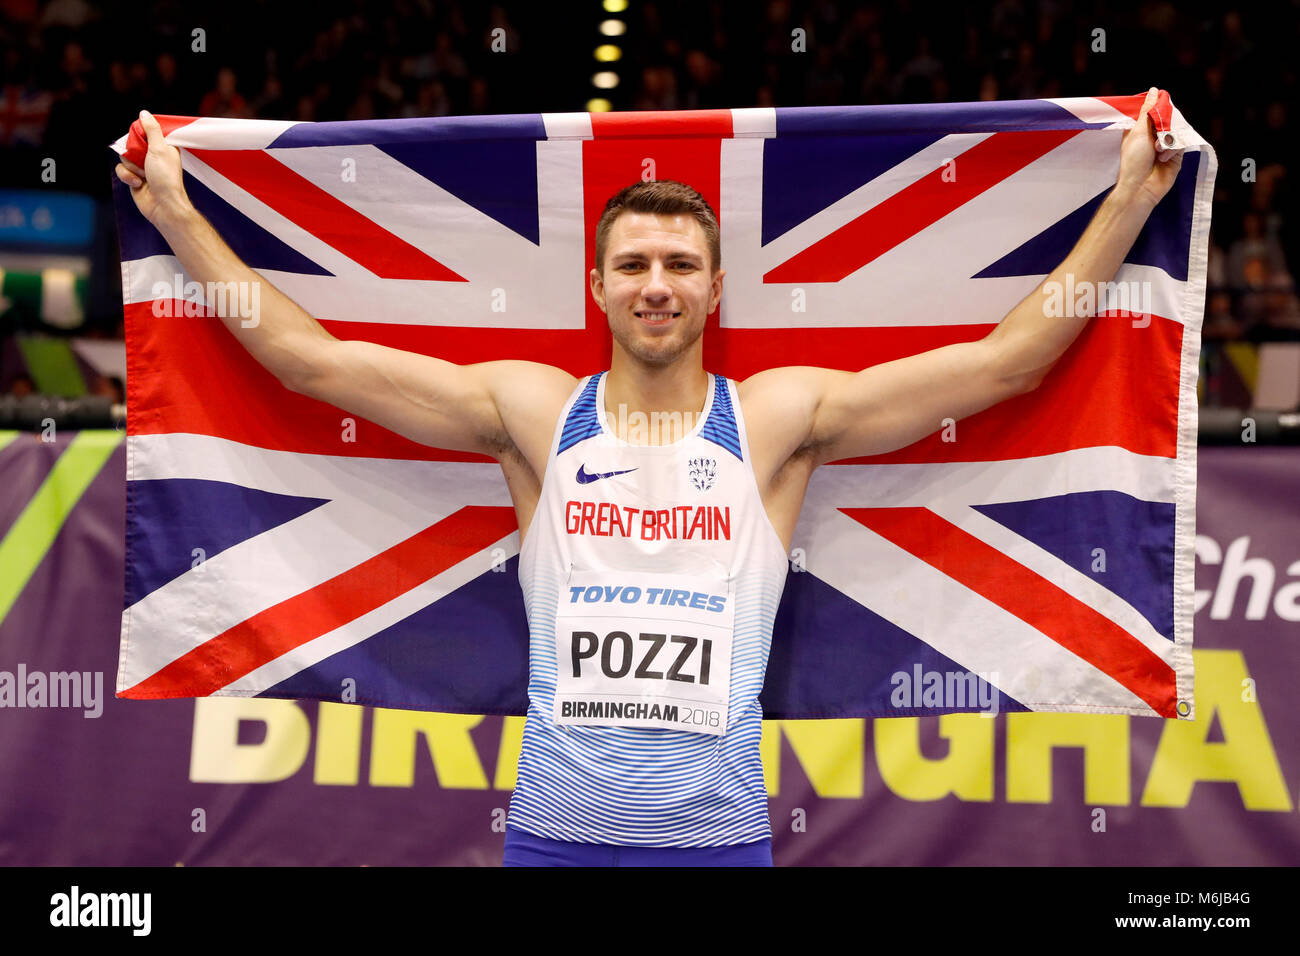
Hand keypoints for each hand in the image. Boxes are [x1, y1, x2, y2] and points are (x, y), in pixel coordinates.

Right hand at [114, 110, 189, 223]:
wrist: (163, 205)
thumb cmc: (166, 178)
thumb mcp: (159, 149)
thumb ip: (151, 130)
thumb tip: (144, 113)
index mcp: (163, 147)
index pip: (146, 132)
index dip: (140, 136)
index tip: (142, 141)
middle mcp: (153, 156)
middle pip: (131, 144)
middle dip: (133, 153)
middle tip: (143, 160)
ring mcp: (143, 167)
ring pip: (124, 157)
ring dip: (131, 167)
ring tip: (143, 175)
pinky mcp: (134, 178)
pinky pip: (121, 170)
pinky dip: (128, 176)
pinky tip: (138, 183)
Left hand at [1115, 87, 1183, 206]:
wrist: (1141, 187)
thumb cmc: (1134, 161)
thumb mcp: (1138, 131)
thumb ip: (1148, 110)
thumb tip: (1154, 90)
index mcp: (1140, 128)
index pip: (1155, 110)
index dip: (1158, 109)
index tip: (1157, 112)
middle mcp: (1153, 135)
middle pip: (1169, 118)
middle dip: (1165, 125)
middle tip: (1156, 135)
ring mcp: (1165, 145)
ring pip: (1177, 129)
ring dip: (1167, 138)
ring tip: (1157, 150)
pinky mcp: (1176, 155)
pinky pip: (1182, 142)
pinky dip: (1173, 148)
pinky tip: (1163, 157)